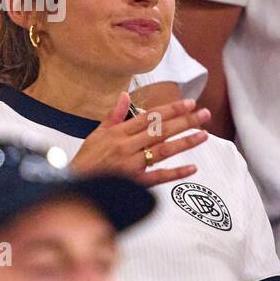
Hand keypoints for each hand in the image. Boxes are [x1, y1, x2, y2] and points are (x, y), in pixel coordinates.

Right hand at [70, 93, 209, 186]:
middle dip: (185, 121)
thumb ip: (115, 115)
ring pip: (163, 150)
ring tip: (203, 135)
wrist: (75, 184)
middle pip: (161, 131)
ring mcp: (131, 165)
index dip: (171, 109)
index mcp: (118, 133)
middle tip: (204, 114)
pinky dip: (176, 173)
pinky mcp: (134, 182)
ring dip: (185, 142)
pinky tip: (192, 167)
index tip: (189, 103)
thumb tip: (125, 95)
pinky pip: (158, 176)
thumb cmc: (88, 159)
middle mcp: (126, 146)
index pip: (150, 117)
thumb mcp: (97, 134)